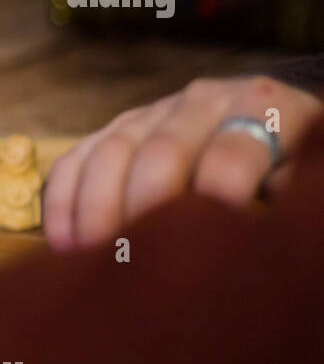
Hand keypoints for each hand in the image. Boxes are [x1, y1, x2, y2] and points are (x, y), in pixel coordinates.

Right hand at [44, 75, 321, 251]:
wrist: (270, 129)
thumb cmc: (290, 173)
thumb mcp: (306, 182)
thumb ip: (287, 206)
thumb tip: (247, 243)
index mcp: (264, 106)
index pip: (237, 146)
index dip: (222, 192)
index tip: (210, 242)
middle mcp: (203, 101)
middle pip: (162, 150)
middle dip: (146, 210)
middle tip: (137, 262)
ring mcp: (150, 114)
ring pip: (109, 153)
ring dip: (96, 213)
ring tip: (95, 262)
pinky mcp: (111, 131)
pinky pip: (73, 161)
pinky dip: (62, 205)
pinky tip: (65, 246)